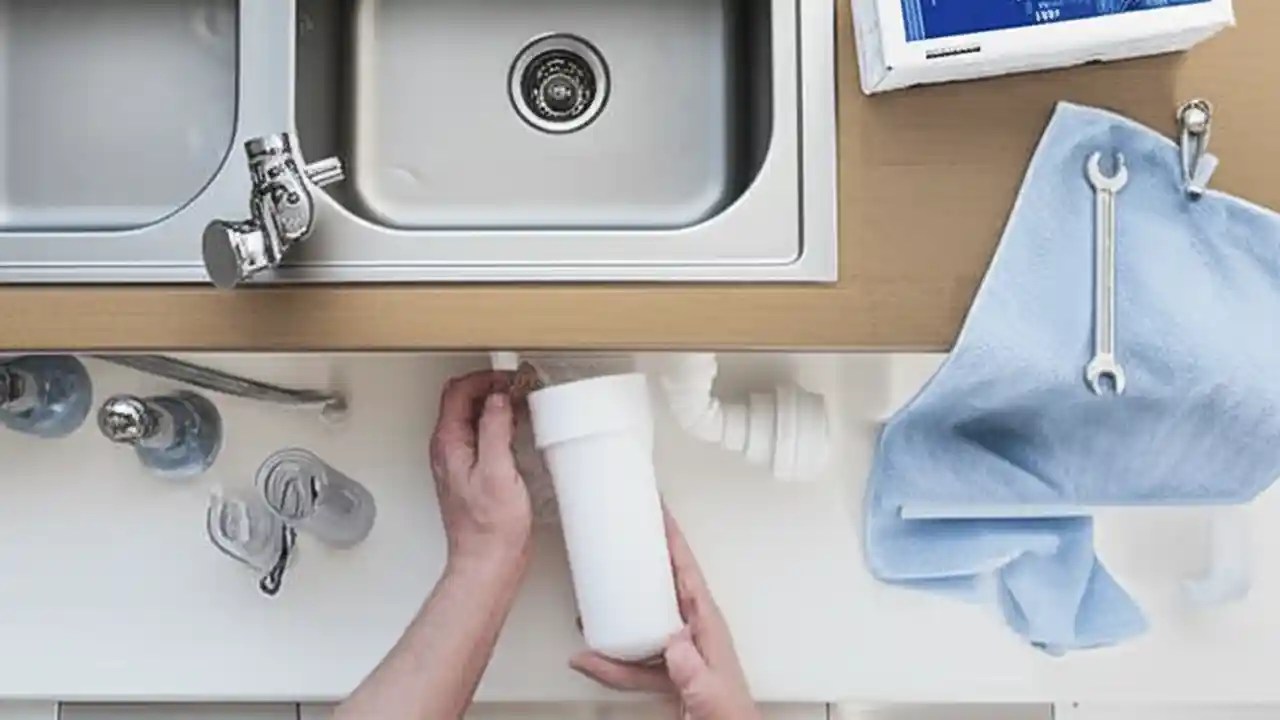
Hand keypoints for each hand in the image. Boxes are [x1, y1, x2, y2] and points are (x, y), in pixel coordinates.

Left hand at [429, 370, 531, 575]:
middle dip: (490, 386)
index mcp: (449, 444)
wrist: (487, 562)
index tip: (512, 379)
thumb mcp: (497, 471)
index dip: (486, 378)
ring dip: (495, 405)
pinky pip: (481, 436)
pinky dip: (498, 424)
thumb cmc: (490, 528)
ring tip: (522, 404)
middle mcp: (449, 450)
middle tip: (520, 387)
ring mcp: (459, 461)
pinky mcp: (473, 473)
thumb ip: (494, 430)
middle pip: (462, 400)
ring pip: (472, 417)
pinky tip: (517, 431)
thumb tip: (498, 399)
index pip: (458, 392)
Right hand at [570, 512, 759, 719]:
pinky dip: (610, 660)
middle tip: (623, 536)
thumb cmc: (731, 716)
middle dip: (642, 562)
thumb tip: (671, 641)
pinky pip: (633, 660)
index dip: (674, 541)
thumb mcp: (711, 690)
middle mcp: (692, 633)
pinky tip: (591, 658)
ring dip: (617, 613)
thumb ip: (691, 668)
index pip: (688, 572)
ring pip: (642, 622)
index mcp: (708, 627)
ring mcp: (678, 653)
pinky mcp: (666, 674)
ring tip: (589, 603)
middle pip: (664, 585)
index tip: (659, 513)